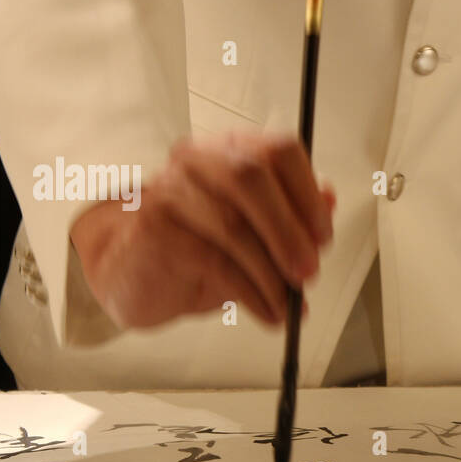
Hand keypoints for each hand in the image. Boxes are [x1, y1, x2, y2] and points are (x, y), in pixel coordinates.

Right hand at [70, 131, 334, 328]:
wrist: (131, 272)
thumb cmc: (198, 247)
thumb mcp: (255, 233)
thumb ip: (292, 215)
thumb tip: (330, 199)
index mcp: (230, 150)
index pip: (278, 149)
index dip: (307, 194)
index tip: (323, 236)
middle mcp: (198, 160)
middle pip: (252, 177)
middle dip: (289, 231)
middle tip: (309, 272)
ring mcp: (171, 190)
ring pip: (234, 227)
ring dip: (272, 274)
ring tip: (290, 305)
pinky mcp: (154, 228)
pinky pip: (214, 262)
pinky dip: (251, 293)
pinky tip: (268, 312)